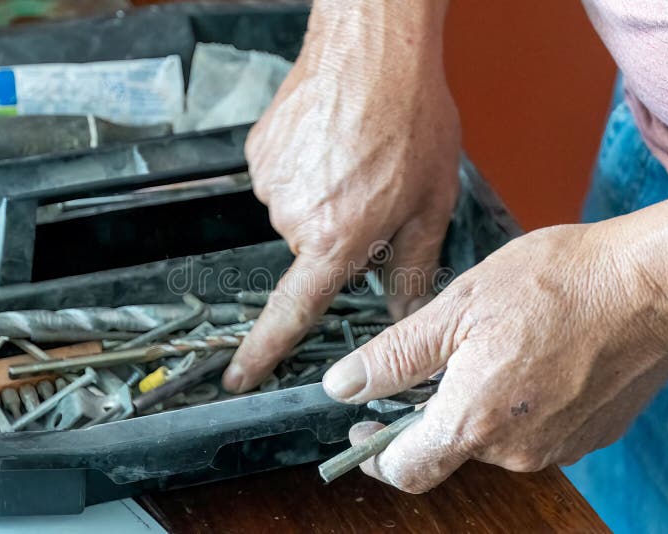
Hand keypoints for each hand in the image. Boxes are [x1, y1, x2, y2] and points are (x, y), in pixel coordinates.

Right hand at [223, 1, 458, 391]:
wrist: (373, 48)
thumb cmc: (410, 117)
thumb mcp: (430, 202)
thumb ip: (411, 266)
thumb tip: (402, 313)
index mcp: (337, 238)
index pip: (291, 311)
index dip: (262, 350)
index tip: (238, 375)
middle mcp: (295, 216)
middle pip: (310, 251)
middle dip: (340, 232)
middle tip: (371, 192)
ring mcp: (271, 181)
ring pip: (297, 213)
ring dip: (325, 197)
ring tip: (354, 159)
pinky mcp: (259, 152)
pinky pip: (283, 179)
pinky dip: (307, 169)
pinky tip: (331, 143)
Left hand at [322, 196, 667, 492]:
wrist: (653, 281)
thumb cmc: (559, 283)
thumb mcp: (458, 308)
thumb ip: (396, 358)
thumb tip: (343, 386)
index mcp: (475, 421)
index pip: (406, 470)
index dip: (376, 454)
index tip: (364, 429)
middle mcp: (516, 450)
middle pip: (451, 447)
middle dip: (432, 409)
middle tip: (439, 357)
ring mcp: (559, 446)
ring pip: (493, 436)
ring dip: (479, 399)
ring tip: (495, 344)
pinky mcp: (590, 434)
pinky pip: (535, 428)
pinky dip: (520, 400)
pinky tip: (530, 354)